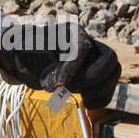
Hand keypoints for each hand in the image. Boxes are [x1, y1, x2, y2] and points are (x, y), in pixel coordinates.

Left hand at [0, 21, 120, 109]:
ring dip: (102, 90)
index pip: (83, 47)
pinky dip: (102, 97)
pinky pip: (108, 85)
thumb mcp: (28, 57)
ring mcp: (93, 58)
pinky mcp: (93, 73)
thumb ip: (41, 67)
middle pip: (109, 59)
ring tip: (85, 100)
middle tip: (80, 91)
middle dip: (96, 78)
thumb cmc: (25, 54)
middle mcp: (86, 43)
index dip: (73, 67)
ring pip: (113, 72)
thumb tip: (58, 85)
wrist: (26, 57)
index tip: (58, 84)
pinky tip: (87, 103)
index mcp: (70, 33)